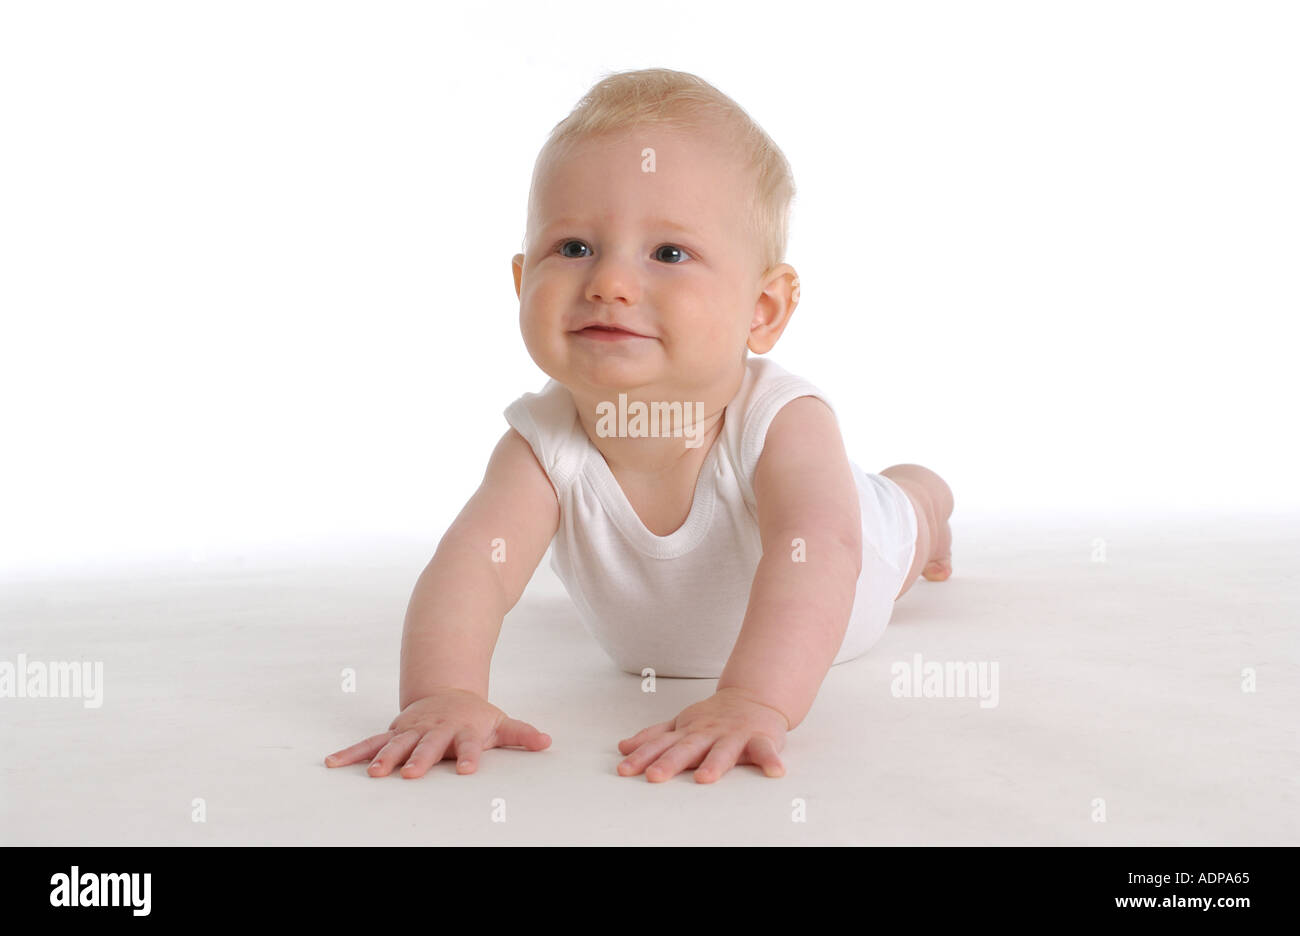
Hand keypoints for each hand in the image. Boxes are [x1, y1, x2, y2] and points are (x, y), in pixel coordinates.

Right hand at [324, 687, 550, 777]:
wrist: (447, 693)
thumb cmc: (475, 716)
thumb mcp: (500, 723)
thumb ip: (521, 734)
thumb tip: (547, 742)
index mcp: (462, 731)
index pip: (468, 746)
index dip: (469, 756)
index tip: (468, 769)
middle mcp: (434, 731)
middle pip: (427, 747)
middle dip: (419, 759)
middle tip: (411, 774)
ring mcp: (411, 731)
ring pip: (395, 745)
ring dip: (384, 759)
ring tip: (372, 774)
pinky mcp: (393, 733)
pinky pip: (370, 744)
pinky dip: (351, 753)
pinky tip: (332, 763)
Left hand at [616, 687, 789, 783]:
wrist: (754, 697)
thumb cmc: (713, 718)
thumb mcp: (680, 724)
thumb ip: (653, 737)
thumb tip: (623, 748)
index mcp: (688, 731)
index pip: (661, 745)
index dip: (642, 757)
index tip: (624, 770)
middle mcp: (708, 733)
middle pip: (687, 749)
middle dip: (670, 762)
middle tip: (654, 776)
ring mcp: (734, 735)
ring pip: (724, 751)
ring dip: (715, 764)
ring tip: (705, 779)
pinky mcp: (761, 739)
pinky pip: (766, 751)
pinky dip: (770, 761)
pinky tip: (775, 772)